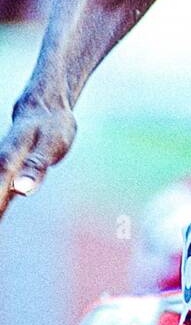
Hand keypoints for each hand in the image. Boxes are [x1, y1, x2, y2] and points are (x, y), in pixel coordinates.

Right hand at [0, 95, 76, 223]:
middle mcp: (1, 165)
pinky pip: (2, 197)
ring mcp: (3, 171)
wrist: (46, 108)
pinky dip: (1, 207)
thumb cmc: (52, 126)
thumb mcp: (51, 143)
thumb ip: (36, 166)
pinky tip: (2, 216)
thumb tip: (22, 189)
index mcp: (10, 158)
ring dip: (0, 208)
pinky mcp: (8, 177)